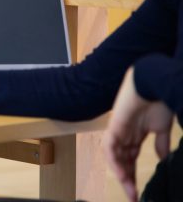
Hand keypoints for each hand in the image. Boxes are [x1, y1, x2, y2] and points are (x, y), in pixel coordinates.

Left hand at [104, 68, 173, 201]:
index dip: (133, 174)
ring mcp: (119, 129)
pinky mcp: (115, 125)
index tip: (139, 191)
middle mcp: (125, 134)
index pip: (130, 158)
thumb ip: (161, 143)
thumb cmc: (159, 100)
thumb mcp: (162, 127)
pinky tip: (122, 173)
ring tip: (130, 189)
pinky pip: (110, 146)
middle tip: (133, 195)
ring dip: (121, 173)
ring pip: (115, 156)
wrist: (154, 82)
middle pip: (122, 160)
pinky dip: (115, 161)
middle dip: (127, 179)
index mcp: (136, 134)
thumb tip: (162, 159)